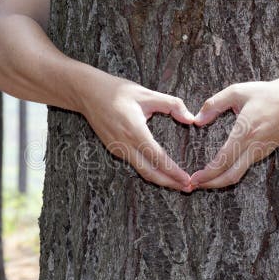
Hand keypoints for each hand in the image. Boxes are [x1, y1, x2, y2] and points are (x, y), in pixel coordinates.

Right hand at [79, 72, 195, 191]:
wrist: (87, 93)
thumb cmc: (117, 91)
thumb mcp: (147, 93)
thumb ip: (172, 104)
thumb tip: (191, 118)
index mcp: (135, 132)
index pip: (158, 158)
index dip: (174, 172)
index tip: (188, 179)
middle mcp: (125, 145)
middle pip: (150, 173)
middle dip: (169, 183)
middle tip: (187, 188)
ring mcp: (118, 149)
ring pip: (141, 171)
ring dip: (160, 179)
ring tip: (177, 183)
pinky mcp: (114, 149)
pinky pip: (134, 164)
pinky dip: (149, 171)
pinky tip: (160, 171)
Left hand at [190, 76, 278, 188]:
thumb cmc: (267, 93)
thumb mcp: (237, 91)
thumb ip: (214, 104)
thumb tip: (197, 120)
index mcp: (245, 133)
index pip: (223, 161)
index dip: (207, 174)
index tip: (193, 178)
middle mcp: (254, 147)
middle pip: (231, 176)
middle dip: (211, 184)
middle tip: (194, 185)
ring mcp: (261, 152)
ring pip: (239, 174)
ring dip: (220, 180)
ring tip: (204, 179)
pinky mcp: (266, 152)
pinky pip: (246, 167)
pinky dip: (230, 172)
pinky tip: (220, 168)